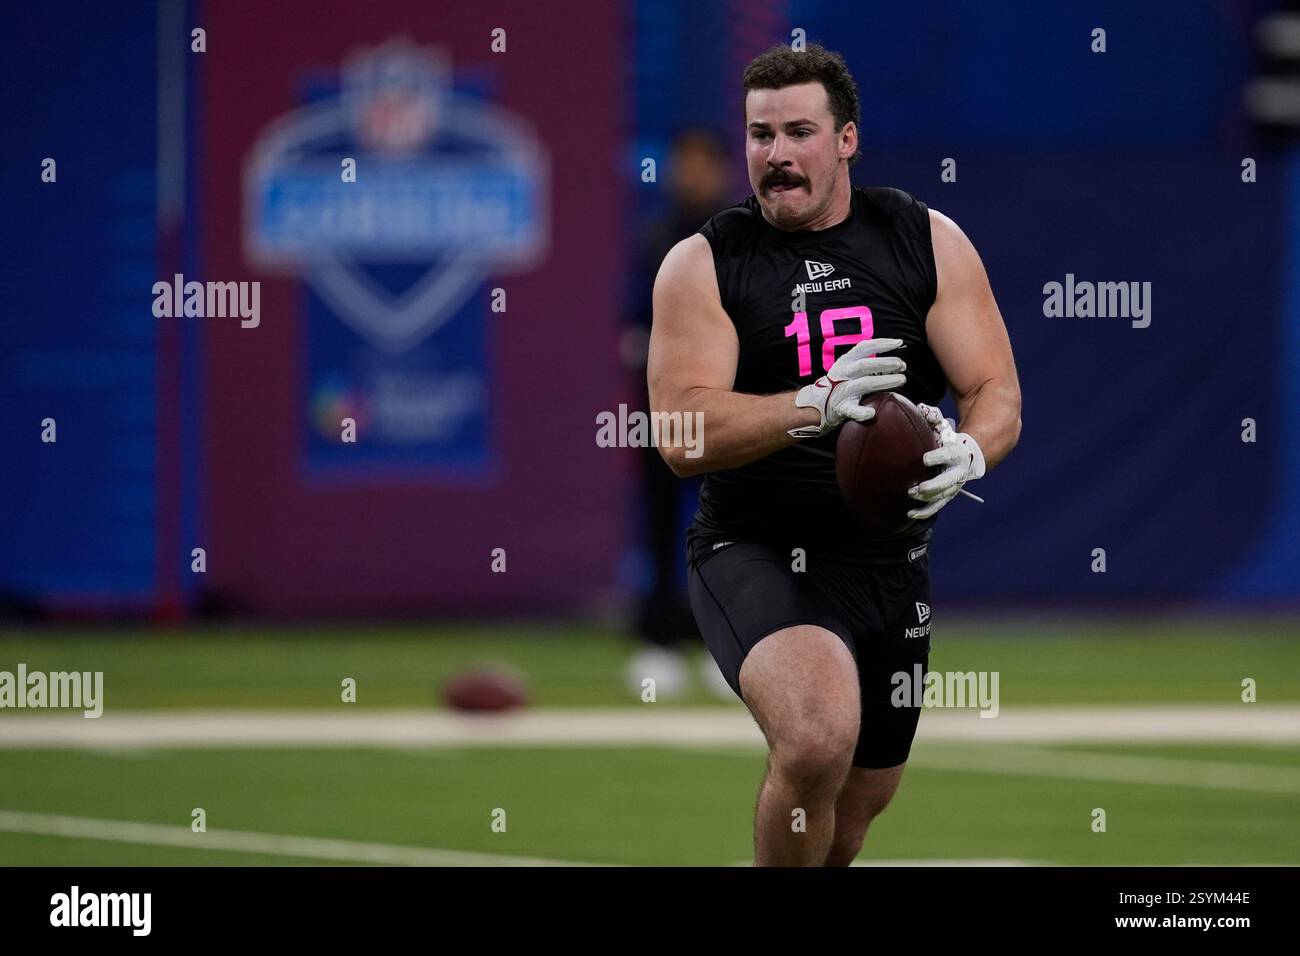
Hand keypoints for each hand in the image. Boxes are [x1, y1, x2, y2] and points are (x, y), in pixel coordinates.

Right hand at [787, 338, 906, 438]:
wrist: (816, 405)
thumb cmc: (840, 385)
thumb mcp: (848, 369)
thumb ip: (867, 364)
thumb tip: (896, 360)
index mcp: (845, 362)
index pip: (864, 347)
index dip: (882, 344)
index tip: (898, 343)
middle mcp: (843, 373)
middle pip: (866, 365)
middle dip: (886, 363)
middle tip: (903, 365)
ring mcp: (841, 390)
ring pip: (864, 384)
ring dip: (885, 381)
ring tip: (901, 380)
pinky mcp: (840, 408)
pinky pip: (851, 410)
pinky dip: (861, 412)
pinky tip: (871, 414)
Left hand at [907, 403, 985, 518]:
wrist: (972, 454)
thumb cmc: (951, 438)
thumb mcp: (945, 427)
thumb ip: (934, 418)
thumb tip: (921, 408)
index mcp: (957, 452)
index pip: (949, 455)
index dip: (939, 456)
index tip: (925, 459)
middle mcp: (958, 471)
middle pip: (947, 482)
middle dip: (932, 486)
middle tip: (917, 489)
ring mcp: (954, 484)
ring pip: (943, 497)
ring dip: (927, 502)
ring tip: (910, 505)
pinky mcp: (948, 494)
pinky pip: (938, 505)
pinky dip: (926, 511)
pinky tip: (910, 515)